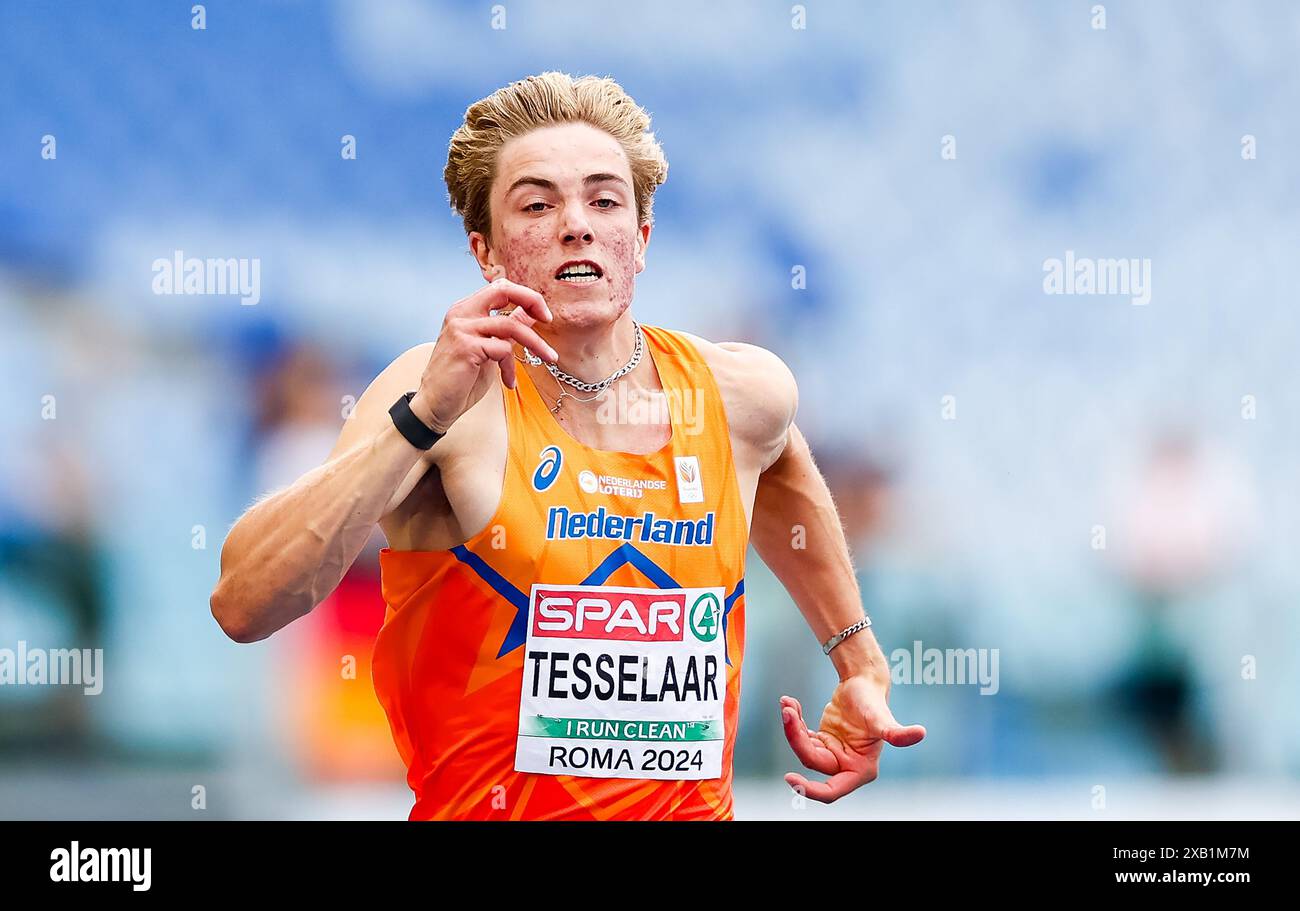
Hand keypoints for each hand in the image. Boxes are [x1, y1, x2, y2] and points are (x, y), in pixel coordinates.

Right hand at [411, 278, 555, 432]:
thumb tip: (531, 313)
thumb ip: (506, 329)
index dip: (525, 295)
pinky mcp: (466, 347)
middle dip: (532, 300)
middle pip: (502, 290)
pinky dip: (511, 367)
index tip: (543, 314)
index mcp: (465, 310)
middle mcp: (461, 313)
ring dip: (535, 344)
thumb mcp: (489, 348)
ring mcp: (462, 329)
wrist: (436, 404)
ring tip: (548, 357)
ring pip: (511, 326)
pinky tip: (508, 382)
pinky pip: (503, 350)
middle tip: (548, 319)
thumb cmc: (462, 378)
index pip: (499, 287)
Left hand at [780, 675, 925, 802]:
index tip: (789, 779)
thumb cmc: (874, 700)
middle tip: (787, 710)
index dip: (811, 790)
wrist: (864, 682)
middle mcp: (846, 765)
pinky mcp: (823, 741)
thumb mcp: (881, 717)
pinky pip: (800, 736)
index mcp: (861, 769)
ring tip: (787, 703)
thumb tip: (920, 733)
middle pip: (811, 760)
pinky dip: (793, 721)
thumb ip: (896, 731)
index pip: (832, 790)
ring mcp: (833, 754)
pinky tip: (790, 703)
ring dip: (791, 727)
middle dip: (795, 737)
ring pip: (803, 748)